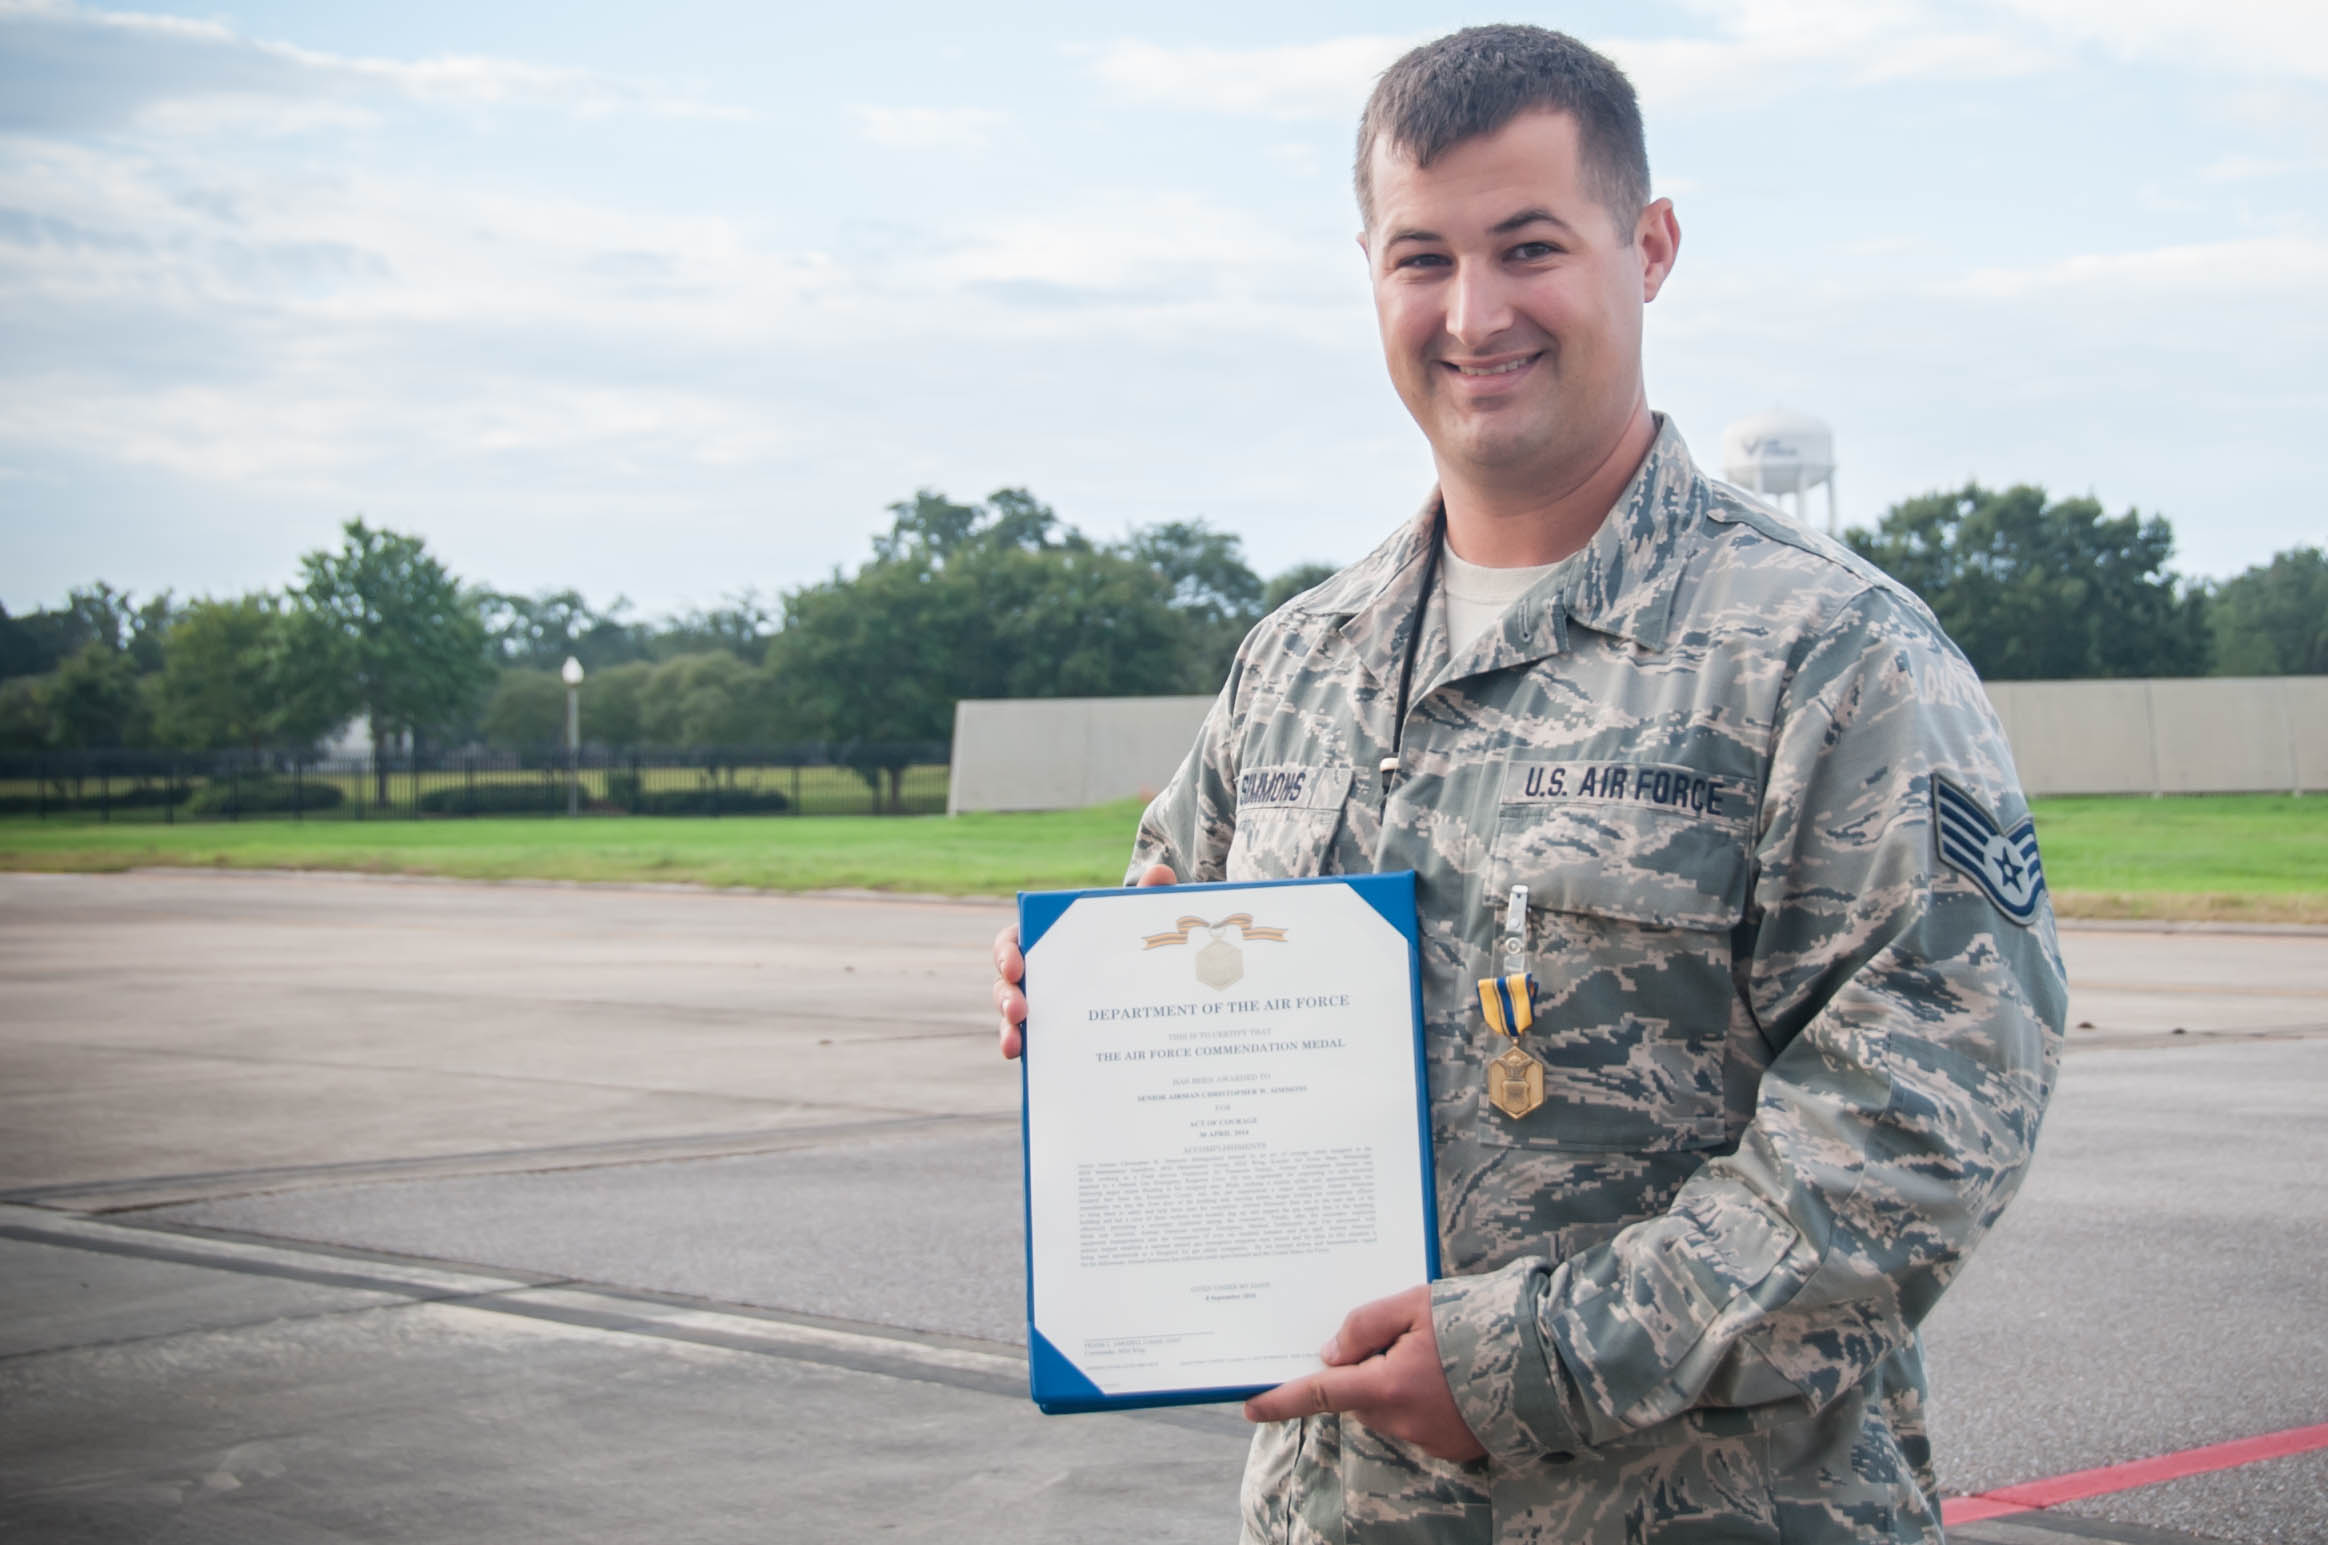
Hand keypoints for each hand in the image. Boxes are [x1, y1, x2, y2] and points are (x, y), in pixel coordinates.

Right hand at [994, 863, 1175, 1058]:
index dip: (1006, 953)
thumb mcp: (1141, 923)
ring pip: (1011, 1018)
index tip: (1015, 966)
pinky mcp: (1052, 1036)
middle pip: (1005, 984)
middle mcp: (1037, 975)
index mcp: (1048, 941)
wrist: (1147, 980)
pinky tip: (1026, 1062)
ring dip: (1007, 1030)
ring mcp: (1042, 1007)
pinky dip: (1024, 1050)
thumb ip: (1148, 898)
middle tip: (1019, 1011)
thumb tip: (1161, 872)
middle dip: (1005, 997)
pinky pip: (1031, 1045)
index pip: (1012, 941)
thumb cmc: (1133, 944)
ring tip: (1015, 1044)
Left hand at [1241, 1284, 1486, 1462]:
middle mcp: (1403, 1421)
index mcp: (1387, 1385)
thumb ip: (1364, 1325)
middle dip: (1367, 1371)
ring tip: (1441, 1351)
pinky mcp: (1454, 1448)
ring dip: (1399, 1384)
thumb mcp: (1414, 1305)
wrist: (1547, 1358)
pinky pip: (1420, 1421)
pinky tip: (1454, 1375)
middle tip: (1404, 1337)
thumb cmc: (1478, 1322)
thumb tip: (1332, 1354)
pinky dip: (1426, 1400)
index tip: (1251, 1406)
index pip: (1320, 1394)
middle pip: (1360, 1397)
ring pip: (1390, 1409)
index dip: (1282, 1400)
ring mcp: (1430, 1439)